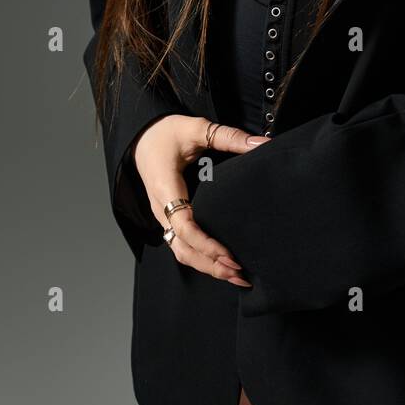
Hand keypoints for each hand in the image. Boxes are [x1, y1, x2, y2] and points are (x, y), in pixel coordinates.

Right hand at [132, 115, 267, 285]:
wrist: (141, 136)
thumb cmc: (166, 132)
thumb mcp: (196, 128)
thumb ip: (228, 136)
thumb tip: (262, 144)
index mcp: (165, 188)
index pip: (184, 226)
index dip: (206, 244)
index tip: (229, 254)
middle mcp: (161, 209)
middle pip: (183, 248)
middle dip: (211, 265)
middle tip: (241, 274)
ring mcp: (164, 216)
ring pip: (181, 252)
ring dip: (207, 267)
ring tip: (236, 276)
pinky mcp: (169, 218)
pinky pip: (182, 245)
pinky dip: (201, 258)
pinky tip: (220, 263)